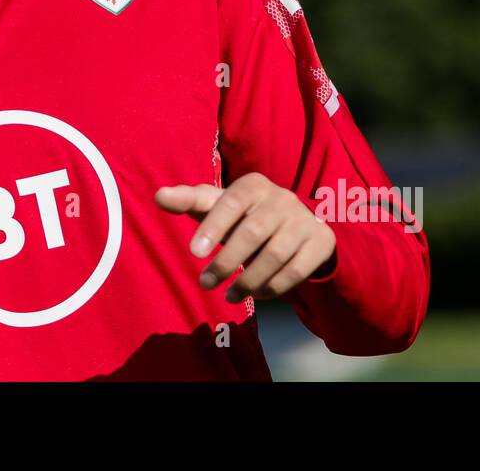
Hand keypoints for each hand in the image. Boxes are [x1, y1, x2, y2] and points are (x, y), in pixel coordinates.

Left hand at [154, 172, 335, 301]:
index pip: (230, 203)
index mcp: (253, 184)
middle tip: (205, 283)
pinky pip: (297, 270)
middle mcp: (282, 197)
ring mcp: (305, 220)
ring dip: (248, 280)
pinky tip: (255, 294)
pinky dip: (273, 287)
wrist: (295, 225)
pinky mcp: (321, 242)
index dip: (212, 227)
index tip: (193, 253)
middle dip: (226, 261)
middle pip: (253, 232)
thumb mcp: (217, 206)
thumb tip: (159, 196)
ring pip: (275, 254)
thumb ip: (189, 201)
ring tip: (227, 295)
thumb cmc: (244, 216)